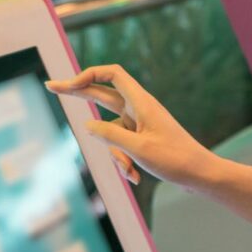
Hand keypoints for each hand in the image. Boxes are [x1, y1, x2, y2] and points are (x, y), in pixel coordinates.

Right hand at [46, 65, 217, 188]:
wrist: (201, 175)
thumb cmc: (175, 159)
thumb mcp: (138, 149)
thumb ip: (110, 135)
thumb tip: (87, 124)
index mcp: (141, 102)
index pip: (112, 73)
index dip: (89, 75)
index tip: (69, 86)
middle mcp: (139, 108)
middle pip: (102, 94)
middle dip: (78, 93)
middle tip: (50, 86)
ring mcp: (139, 123)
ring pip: (110, 132)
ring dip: (115, 155)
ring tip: (131, 172)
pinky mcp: (141, 137)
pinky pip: (121, 146)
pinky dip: (124, 162)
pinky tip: (135, 178)